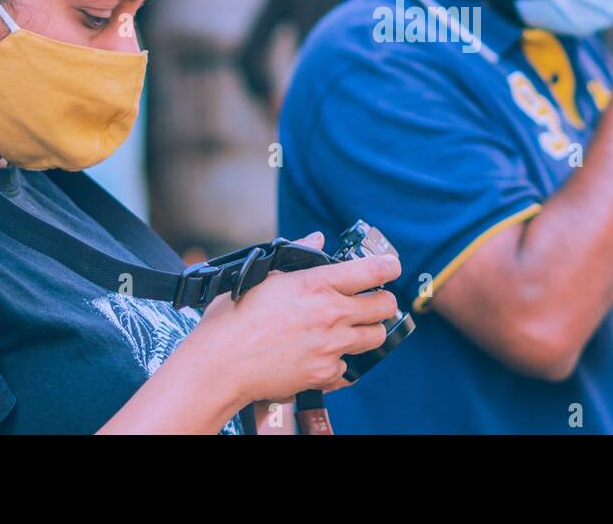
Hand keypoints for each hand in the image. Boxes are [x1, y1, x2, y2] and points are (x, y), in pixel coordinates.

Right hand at [186, 232, 400, 404]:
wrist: (220, 364)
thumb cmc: (234, 317)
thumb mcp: (265, 276)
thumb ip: (299, 256)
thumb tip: (317, 238)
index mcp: (317, 284)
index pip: (372, 270)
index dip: (389, 266)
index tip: (392, 266)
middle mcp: (331, 314)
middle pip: (385, 306)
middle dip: (383, 302)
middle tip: (372, 302)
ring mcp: (331, 346)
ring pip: (375, 337)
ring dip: (368, 331)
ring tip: (352, 329)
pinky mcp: (324, 374)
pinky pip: (347, 367)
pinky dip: (339, 362)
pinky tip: (322, 355)